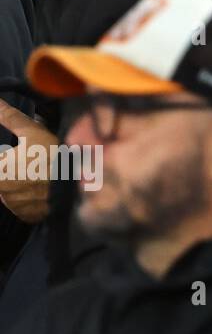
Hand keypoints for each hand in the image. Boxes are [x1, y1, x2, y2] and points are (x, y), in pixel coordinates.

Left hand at [0, 99, 56, 223]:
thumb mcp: (32, 131)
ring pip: (10, 192)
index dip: (6, 158)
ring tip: (39, 173)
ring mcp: (15, 207)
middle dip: (11, 169)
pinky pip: (22, 206)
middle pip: (2, 177)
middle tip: (31, 160)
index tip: (15, 154)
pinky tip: (42, 187)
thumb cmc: (55, 153)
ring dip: (19, 183)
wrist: (82, 181)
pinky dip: (28, 198)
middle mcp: (2, 193)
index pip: (0, 162)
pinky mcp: (27, 217)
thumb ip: (8, 117)